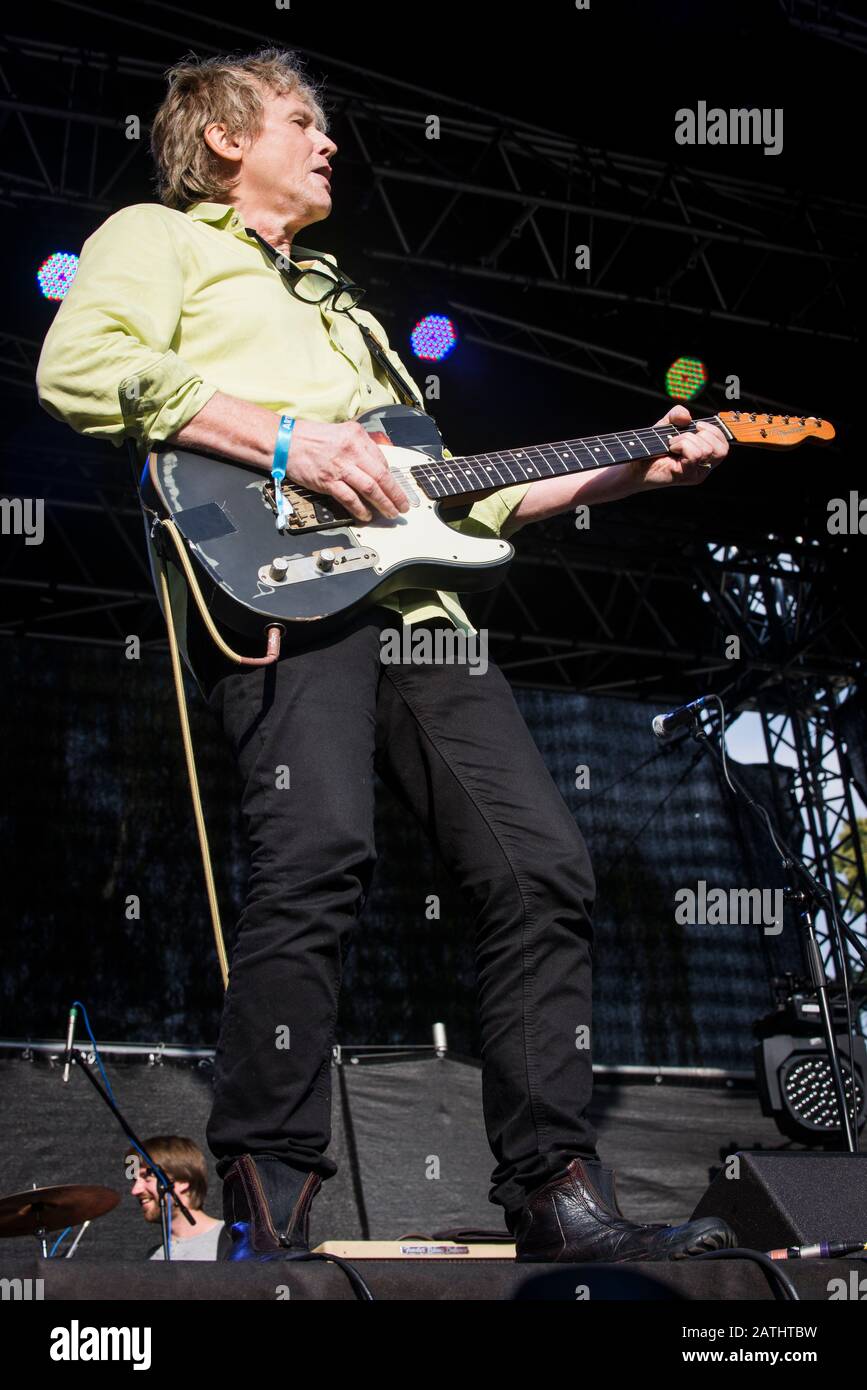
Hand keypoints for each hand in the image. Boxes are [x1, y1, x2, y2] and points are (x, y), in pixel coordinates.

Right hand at [286, 419, 409, 520]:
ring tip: (391, 512)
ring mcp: (339, 466)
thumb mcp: (340, 434)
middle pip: (381, 475)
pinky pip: (350, 498)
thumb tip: (374, 467)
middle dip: (396, 494)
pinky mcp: (327, 480)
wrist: (284, 441)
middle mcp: (351, 450)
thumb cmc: (309, 438)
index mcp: (356, 436)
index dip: (391, 478)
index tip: (396, 488)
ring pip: (370, 488)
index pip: (382, 459)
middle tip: (403, 505)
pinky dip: (361, 508)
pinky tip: (367, 515)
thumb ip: (358, 448)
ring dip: (384, 503)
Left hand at [634, 405, 728, 486]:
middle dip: (701, 435)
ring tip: (672, 443)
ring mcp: (695, 474)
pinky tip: (671, 447)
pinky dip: (683, 444)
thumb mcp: (666, 424)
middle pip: (720, 449)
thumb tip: (687, 417)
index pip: (724, 447)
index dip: (715, 431)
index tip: (697, 425)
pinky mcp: (685, 476)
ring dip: (687, 439)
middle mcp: (703, 468)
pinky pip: (694, 454)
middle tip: (680, 436)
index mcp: (704, 457)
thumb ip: (677, 414)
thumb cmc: (651, 447)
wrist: (634, 464)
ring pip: (706, 450)